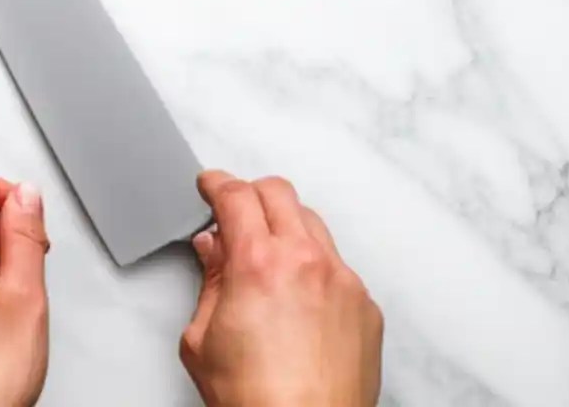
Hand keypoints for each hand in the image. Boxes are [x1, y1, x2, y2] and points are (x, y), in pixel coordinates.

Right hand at [180, 171, 382, 406]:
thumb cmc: (255, 399)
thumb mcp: (202, 337)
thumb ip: (210, 280)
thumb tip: (212, 249)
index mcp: (258, 263)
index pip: (236, 196)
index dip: (217, 184)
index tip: (210, 185)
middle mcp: (306, 261)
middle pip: (279, 194)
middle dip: (252, 195)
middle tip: (235, 213)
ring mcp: (343, 281)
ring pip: (313, 224)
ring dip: (286, 227)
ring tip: (267, 258)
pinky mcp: (366, 306)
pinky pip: (338, 265)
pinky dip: (314, 267)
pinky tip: (298, 299)